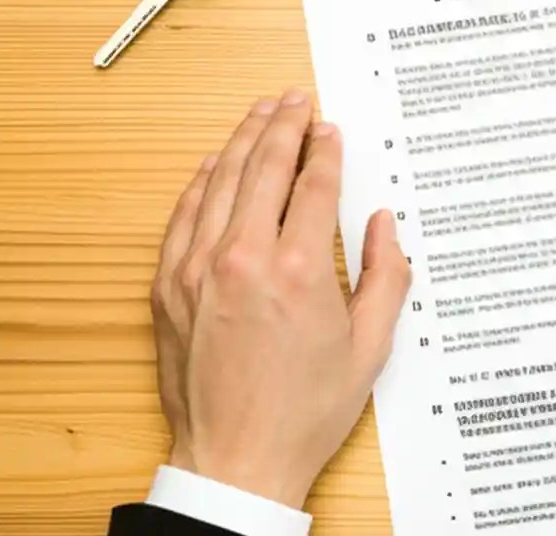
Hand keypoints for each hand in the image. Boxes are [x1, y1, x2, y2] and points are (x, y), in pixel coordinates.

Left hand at [150, 89, 411, 507]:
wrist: (237, 456)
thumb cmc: (306, 409)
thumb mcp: (370, 347)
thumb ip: (386, 276)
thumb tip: (381, 225)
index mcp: (301, 270)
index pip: (314, 184)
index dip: (326, 148)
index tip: (332, 128)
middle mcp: (244, 258)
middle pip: (264, 167)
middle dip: (284, 125)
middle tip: (297, 99)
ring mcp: (199, 269)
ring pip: (220, 180)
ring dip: (242, 140)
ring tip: (261, 112)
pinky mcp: (169, 285)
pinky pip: (184, 214)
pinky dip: (202, 180)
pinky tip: (216, 163)